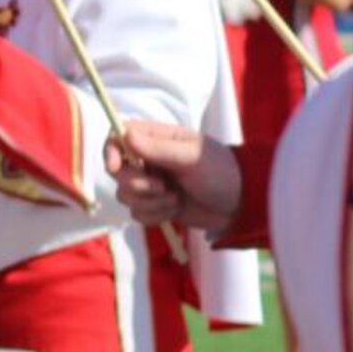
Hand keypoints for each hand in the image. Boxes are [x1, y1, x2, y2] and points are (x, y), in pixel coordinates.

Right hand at [104, 120, 240, 237]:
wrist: (241, 204)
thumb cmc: (222, 172)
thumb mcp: (191, 158)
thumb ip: (158, 148)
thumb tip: (125, 135)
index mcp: (156, 139)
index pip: (118, 138)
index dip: (110, 152)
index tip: (116, 166)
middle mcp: (148, 161)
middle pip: (117, 172)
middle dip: (137, 185)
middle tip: (163, 188)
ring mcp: (151, 184)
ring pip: (125, 196)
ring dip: (150, 203)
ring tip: (176, 200)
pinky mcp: (155, 206)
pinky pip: (137, 214)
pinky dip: (155, 216)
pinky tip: (175, 211)